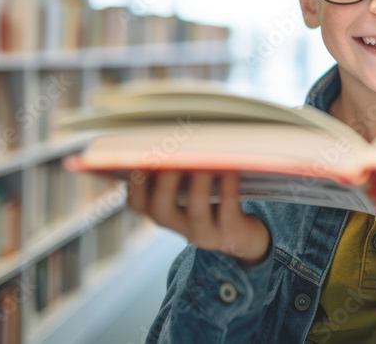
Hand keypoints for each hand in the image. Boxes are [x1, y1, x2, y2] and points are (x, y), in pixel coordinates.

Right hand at [126, 170, 271, 266]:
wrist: (242, 237)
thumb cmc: (211, 202)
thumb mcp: (187, 191)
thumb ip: (176, 171)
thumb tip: (173, 138)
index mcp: (163, 213)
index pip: (137, 202)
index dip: (133, 183)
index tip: (138, 159)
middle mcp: (179, 226)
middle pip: (161, 210)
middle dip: (164, 183)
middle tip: (171, 158)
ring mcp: (205, 233)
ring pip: (196, 212)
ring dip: (199, 185)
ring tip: (206, 163)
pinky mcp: (230, 233)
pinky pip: (228, 212)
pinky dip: (229, 189)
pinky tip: (231, 170)